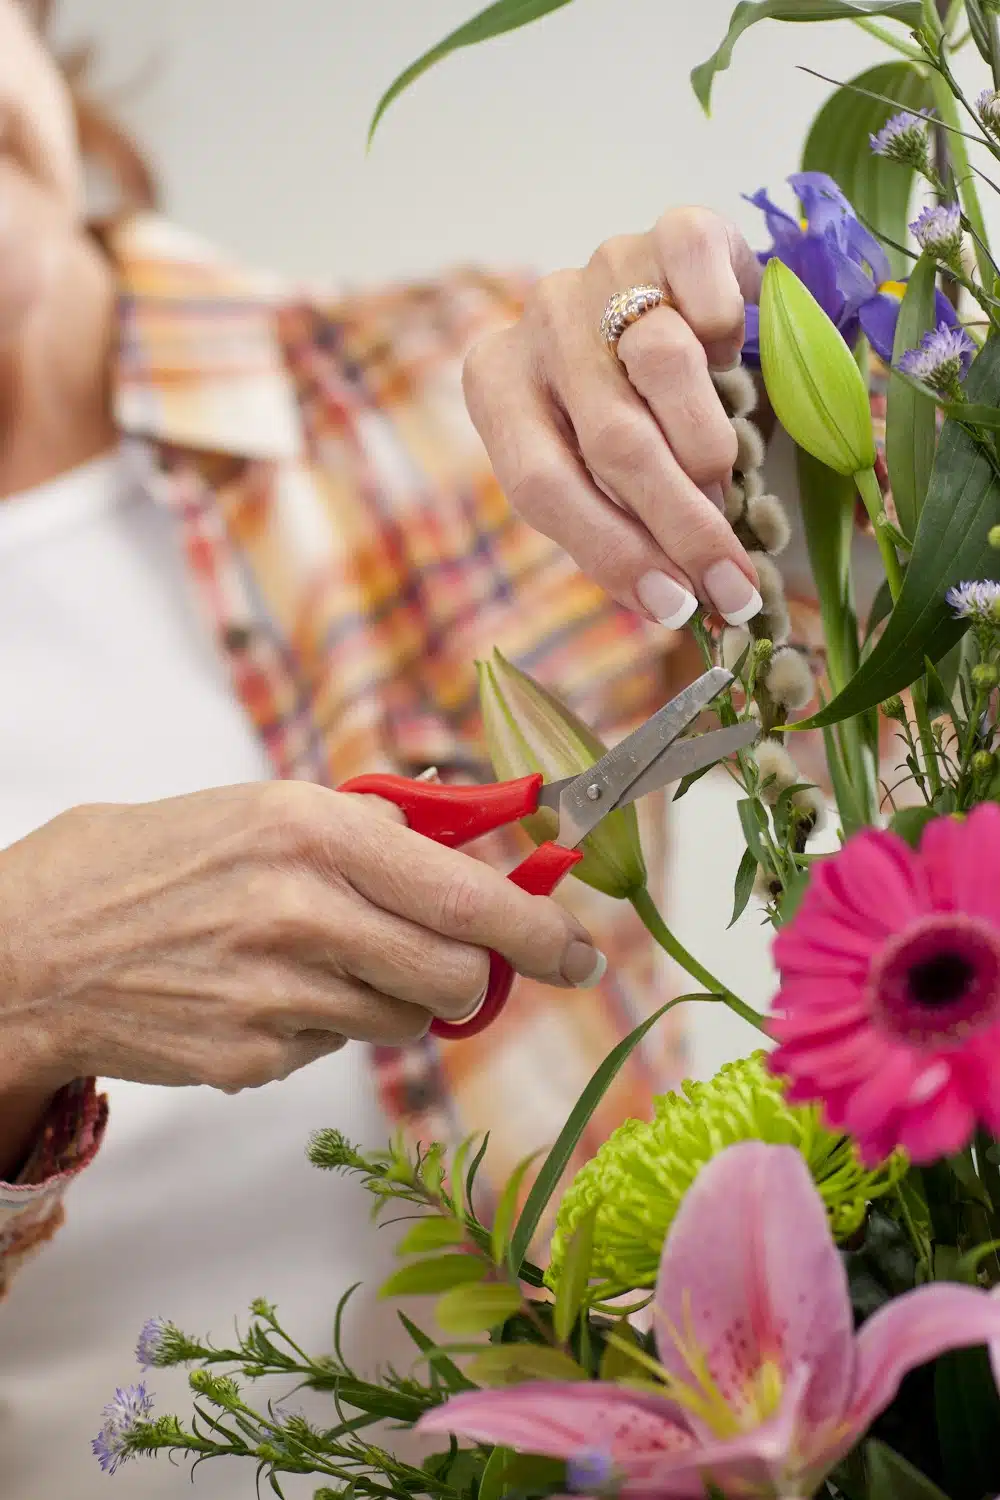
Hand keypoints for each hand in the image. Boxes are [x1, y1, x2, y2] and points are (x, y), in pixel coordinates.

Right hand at [0, 783, 601, 1094]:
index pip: (465, 894)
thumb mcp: (265, 809)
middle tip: (452, 961)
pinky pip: (337, 1048)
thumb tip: (469, 834)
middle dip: (470, 973)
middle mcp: (302, 910)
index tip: (580, 952)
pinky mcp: (252, 1057)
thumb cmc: (154, 861)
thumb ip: (374, 827)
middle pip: (454, 974)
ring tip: (322, 958)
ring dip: (393, 995)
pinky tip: (267, 991)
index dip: (540, 931)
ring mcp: (276, 994)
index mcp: (314, 830)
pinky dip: (326, 1025)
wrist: (36, 946)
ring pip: (404, 1018)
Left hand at [463, 207, 763, 629]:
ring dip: (709, 444)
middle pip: (613, 438)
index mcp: (497, 385)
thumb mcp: (593, 474)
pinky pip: (703, 274)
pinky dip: (727, 322)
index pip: (542, 485)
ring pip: (664, 364)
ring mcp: (603, 266)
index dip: (613, 552)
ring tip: (725, 480)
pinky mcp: (670, 230)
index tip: (676, 605)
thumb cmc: (625, 411)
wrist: (667, 306)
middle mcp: (541, 319)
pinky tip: (731, 356)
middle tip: (731, 581)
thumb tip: (673, 605)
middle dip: (681, 523)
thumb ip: (613, 528)